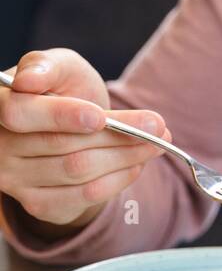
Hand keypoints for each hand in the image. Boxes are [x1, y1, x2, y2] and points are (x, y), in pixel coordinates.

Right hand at [0, 49, 170, 232]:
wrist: (70, 126)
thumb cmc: (62, 89)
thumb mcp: (60, 67)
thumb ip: (47, 66)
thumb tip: (29, 80)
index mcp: (1, 106)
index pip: (22, 114)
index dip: (62, 116)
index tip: (100, 116)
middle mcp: (1, 147)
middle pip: (62, 146)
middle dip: (117, 135)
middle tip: (157, 126)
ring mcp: (15, 180)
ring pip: (77, 172)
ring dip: (126, 157)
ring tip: (157, 142)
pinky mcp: (38, 204)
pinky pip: (83, 197)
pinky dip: (118, 180)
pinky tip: (136, 165)